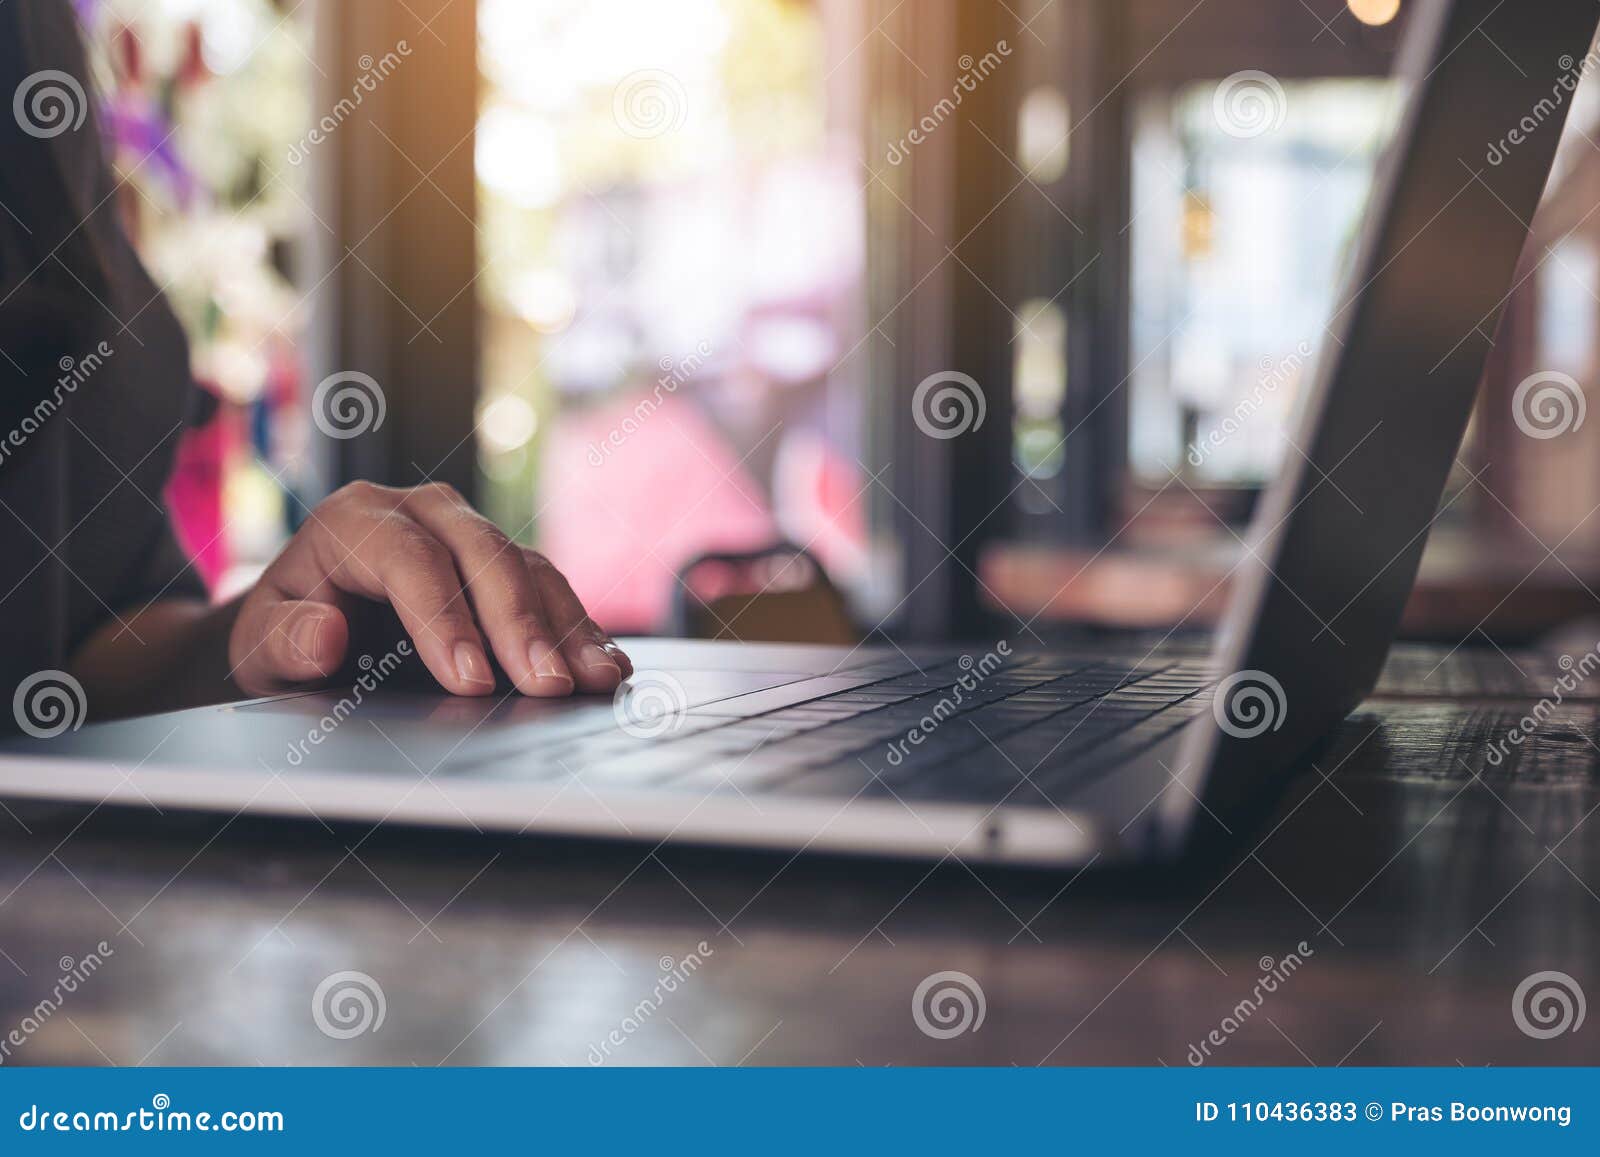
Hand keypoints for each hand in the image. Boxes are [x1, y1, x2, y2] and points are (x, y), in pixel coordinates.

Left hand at [227, 481, 631, 697]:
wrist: (306, 626)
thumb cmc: (285, 635)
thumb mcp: (258, 648)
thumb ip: (282, 641)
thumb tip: (324, 636)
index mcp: (354, 520)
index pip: (410, 560)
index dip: (444, 619)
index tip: (470, 680)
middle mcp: (421, 513)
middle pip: (483, 555)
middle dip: (520, 624)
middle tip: (546, 686)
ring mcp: (469, 534)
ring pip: (528, 568)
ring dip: (567, 628)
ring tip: (596, 680)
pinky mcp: (505, 565)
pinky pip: (552, 588)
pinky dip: (580, 630)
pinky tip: (607, 666)